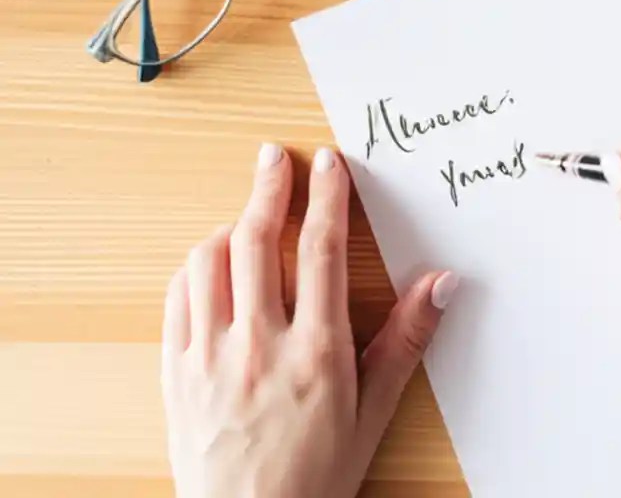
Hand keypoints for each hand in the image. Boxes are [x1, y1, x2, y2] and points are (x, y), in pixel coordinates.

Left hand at [161, 144, 458, 497]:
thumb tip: (441, 284)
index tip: (327, 164)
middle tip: (275, 158)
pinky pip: (178, 298)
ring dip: (229, 227)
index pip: (320, 251)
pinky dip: (195, 267)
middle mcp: (258, 345)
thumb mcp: (374, 412)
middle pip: (257, 240)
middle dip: (268, 188)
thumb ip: (405, 341)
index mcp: (316, 352)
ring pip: (208, 262)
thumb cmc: (316, 476)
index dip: (326, 198)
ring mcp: (208, 356)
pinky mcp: (175, 372)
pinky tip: (212, 264)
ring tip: (248, 217)